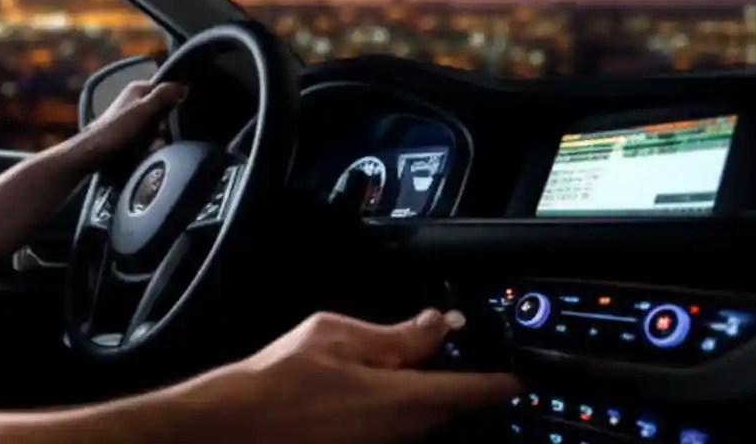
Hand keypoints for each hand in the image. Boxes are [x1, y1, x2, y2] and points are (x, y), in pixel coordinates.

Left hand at [77, 81, 185, 166]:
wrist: (93, 153)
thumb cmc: (116, 130)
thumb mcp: (143, 110)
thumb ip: (163, 96)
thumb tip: (183, 87)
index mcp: (138, 88)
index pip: (167, 89)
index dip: (174, 101)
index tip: (175, 115)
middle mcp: (136, 98)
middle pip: (164, 106)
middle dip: (168, 119)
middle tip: (161, 130)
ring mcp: (133, 115)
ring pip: (159, 121)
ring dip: (161, 132)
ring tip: (154, 141)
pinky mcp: (131, 131)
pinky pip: (150, 133)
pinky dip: (153, 140)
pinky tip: (150, 148)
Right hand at [180, 309, 520, 442]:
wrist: (239, 423)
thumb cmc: (281, 377)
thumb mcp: (338, 335)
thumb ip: (395, 334)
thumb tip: (436, 325)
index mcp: (399, 397)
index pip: (464, 391)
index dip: (495, 384)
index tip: (516, 381)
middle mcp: (396, 430)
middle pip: (444, 410)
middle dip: (457, 388)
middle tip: (458, 363)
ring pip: (419, 422)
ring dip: (425, 400)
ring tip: (411, 373)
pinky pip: (393, 430)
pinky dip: (397, 410)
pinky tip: (373, 392)